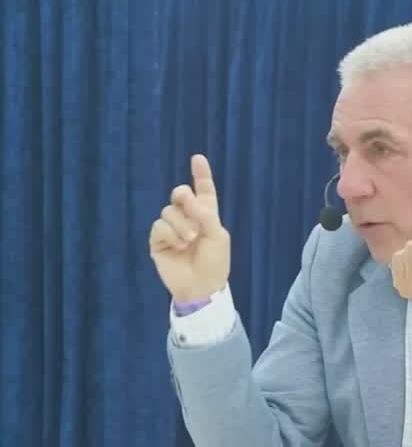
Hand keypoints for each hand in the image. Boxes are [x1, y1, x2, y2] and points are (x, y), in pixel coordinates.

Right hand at [149, 155, 230, 302]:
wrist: (201, 288)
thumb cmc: (215, 264)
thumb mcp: (218, 236)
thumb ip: (204, 214)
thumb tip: (185, 199)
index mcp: (206, 216)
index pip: (203, 191)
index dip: (201, 175)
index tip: (198, 158)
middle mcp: (188, 219)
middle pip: (180, 194)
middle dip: (183, 195)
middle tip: (188, 204)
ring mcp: (172, 230)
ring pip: (169, 211)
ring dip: (181, 224)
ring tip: (190, 240)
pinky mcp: (158, 241)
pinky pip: (159, 226)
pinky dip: (170, 234)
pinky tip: (179, 246)